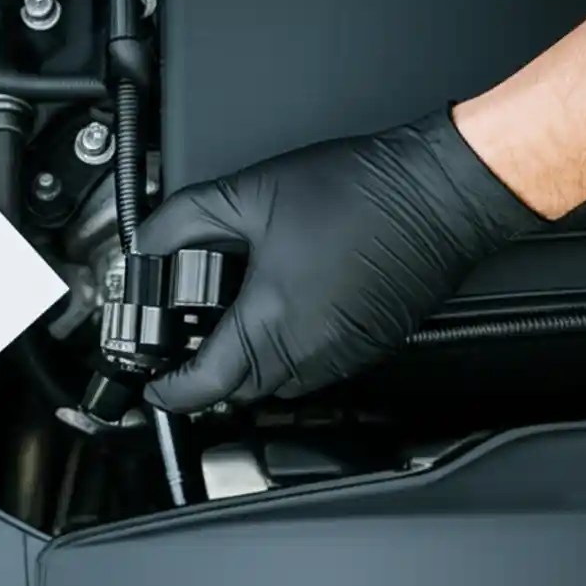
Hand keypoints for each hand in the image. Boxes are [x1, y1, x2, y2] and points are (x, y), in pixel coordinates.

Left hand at [137, 108, 544, 412]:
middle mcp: (309, 353)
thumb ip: (185, 219)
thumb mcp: (250, 194)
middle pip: (237, 392)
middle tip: (186, 339)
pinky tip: (284, 305)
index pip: (203, 388)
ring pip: (277, 385)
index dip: (168, 391)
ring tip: (234, 317)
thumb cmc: (361, 193)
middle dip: (205, 374)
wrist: (437, 193)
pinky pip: (313, 369)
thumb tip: (148, 241)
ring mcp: (343, 356)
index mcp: (272, 325)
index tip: (151, 384)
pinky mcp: (367, 348)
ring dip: (248, 364)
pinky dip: (287, 352)